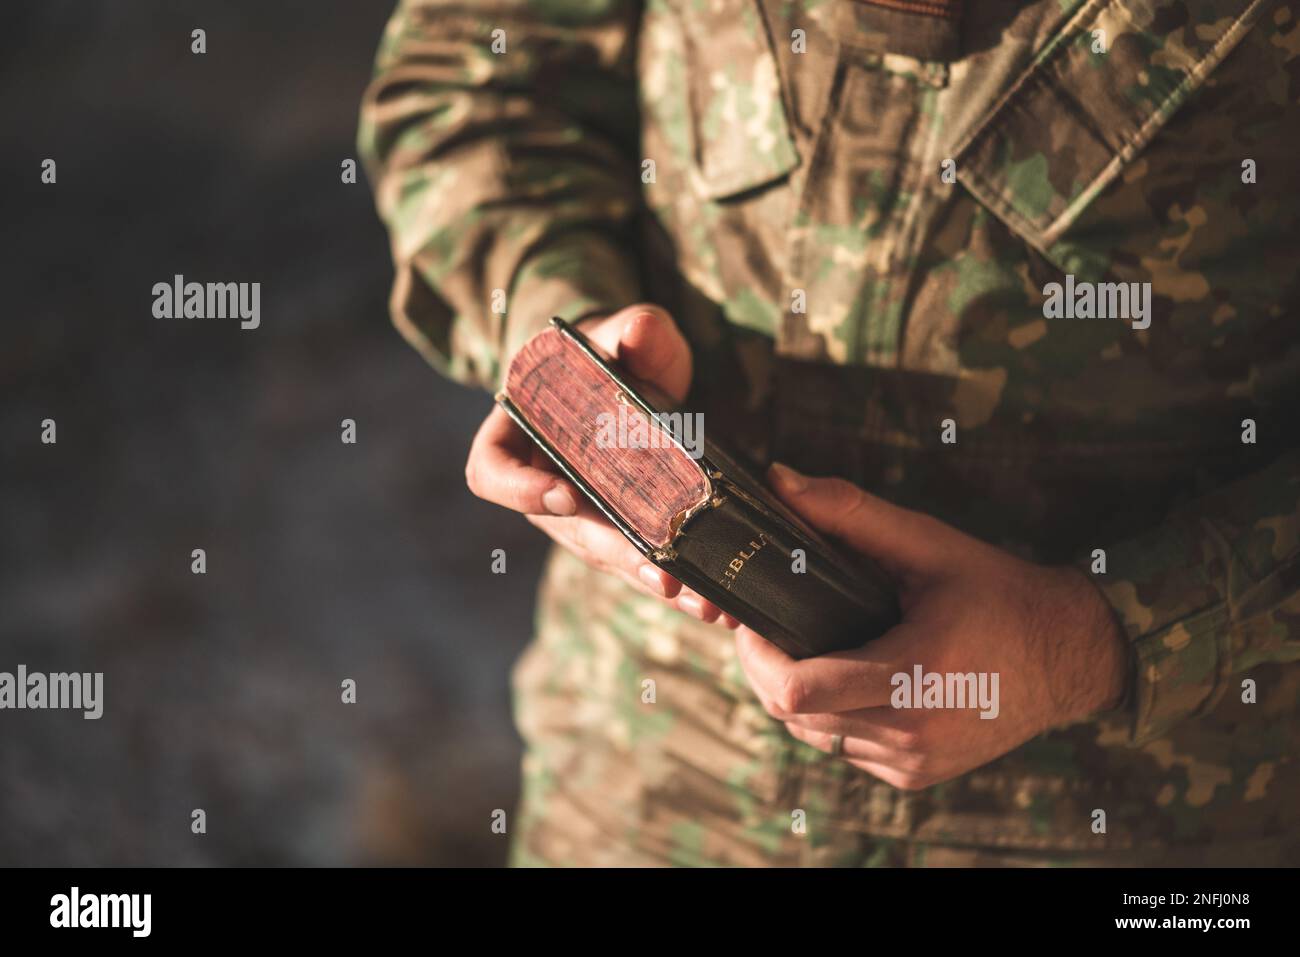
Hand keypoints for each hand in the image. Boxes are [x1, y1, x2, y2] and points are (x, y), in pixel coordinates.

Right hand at [464, 303, 737, 625]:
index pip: (492, 472)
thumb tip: (640, 331)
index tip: (563, 495)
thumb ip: (632, 330)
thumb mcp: (621, 332)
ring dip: (659, 582)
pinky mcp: (626, 531)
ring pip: (614, 557)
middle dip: (621, 556)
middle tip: (665, 578)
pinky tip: (721, 599)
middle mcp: (544, 486)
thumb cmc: (611, 350)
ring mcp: (586, 516)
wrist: (634, 373)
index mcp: (516, 435)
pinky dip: (683, 579)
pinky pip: (647, 560)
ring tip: (707, 603)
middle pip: (571, 531)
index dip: (519, 490)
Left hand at [734, 463, 1129, 789]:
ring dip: (794, 696)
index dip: (756, 656)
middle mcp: (910, 732)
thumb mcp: (929, 544)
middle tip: (766, 627)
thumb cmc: (998, 593)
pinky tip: (839, 678)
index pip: (796, 690)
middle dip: (765, 670)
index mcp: (912, 674)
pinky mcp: (915, 774)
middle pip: (792, 716)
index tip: (751, 619)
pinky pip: (844, 749)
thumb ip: (851, 512)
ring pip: (813, 737)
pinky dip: (829, 718)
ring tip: (800, 646)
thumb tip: (778, 479)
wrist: (1071, 654)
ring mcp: (912, 761)